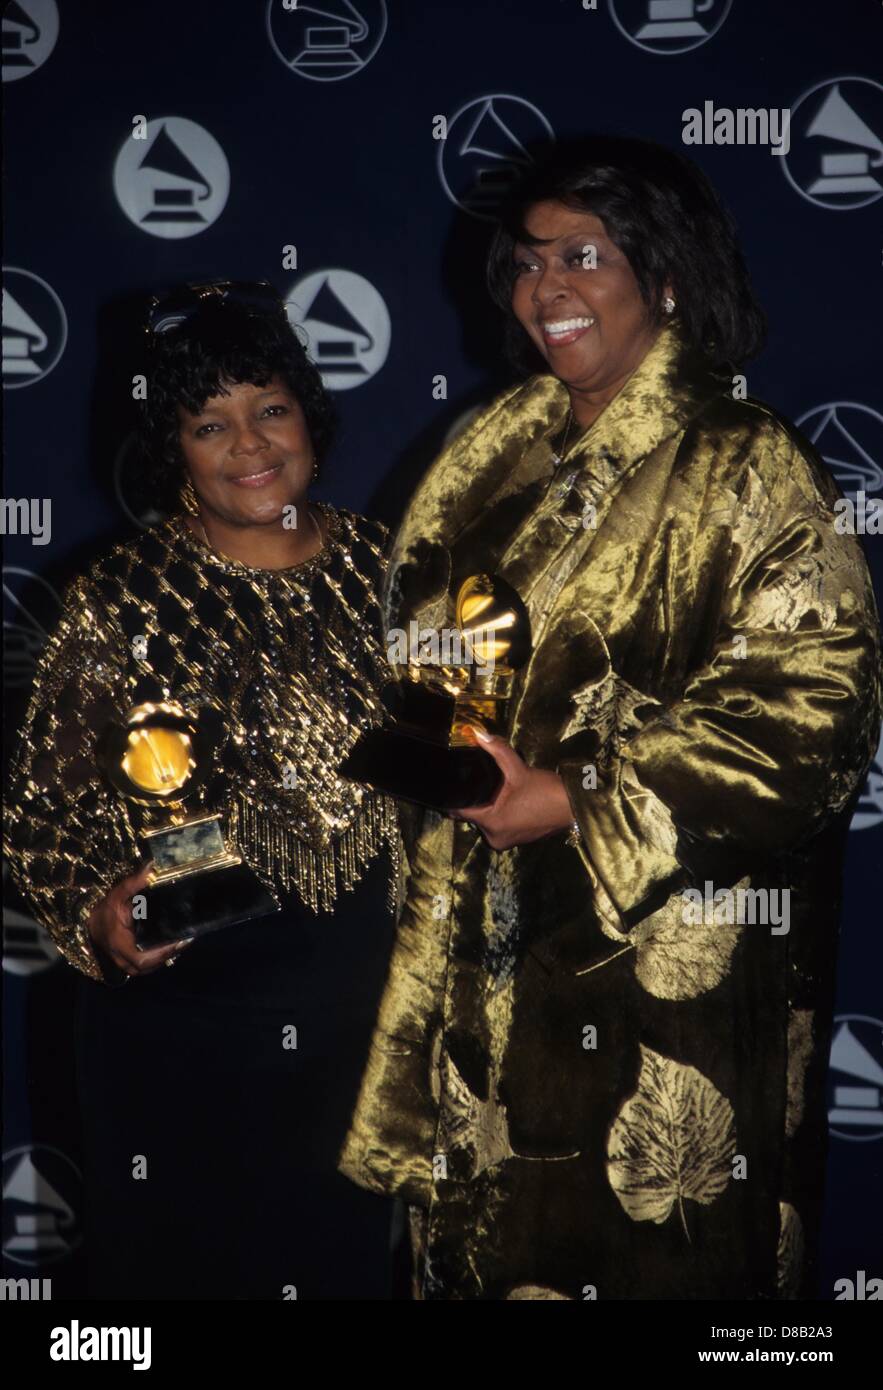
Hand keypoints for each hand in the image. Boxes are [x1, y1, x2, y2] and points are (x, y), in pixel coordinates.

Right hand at [85, 863, 189, 977]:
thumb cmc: (106, 911)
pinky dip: (162, 955)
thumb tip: (151, 868)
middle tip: (187, 937)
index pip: (143, 958)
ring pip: (152, 965)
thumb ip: (134, 883)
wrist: (93, 925)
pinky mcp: (132, 964)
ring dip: (168, 954)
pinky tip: (173, 944)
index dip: (162, 952)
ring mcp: (128, 965)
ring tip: (184, 939)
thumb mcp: (118, 895)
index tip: (179, 941)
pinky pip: (150, 964)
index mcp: (120, 945)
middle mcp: (124, 960)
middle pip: (152, 963)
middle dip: (170, 952)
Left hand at [451, 729, 575, 849]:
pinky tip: (507, 800)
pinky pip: (500, 824)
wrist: (575, 806)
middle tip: (477, 780)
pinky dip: (501, 813)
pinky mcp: (518, 839)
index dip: (454, 796)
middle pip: (474, 816)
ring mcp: (508, 841)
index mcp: (492, 824)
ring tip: (495, 788)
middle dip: (476, 799)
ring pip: (487, 820)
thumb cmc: (547, 791)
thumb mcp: (518, 768)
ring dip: (489, 807)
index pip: (460, 811)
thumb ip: (497, 750)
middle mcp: (496, 838)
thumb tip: (477, 734)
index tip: (450, 782)